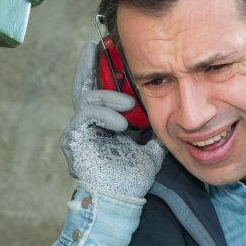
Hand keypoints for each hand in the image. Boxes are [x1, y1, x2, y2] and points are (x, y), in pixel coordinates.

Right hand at [61, 41, 166, 198]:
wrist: (122, 200)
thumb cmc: (132, 178)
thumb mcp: (151, 146)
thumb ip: (156, 129)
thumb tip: (172, 113)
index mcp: (103, 123)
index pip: (98, 89)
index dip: (100, 69)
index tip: (105, 47)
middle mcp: (87, 124)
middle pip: (83, 86)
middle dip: (88, 64)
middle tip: (94, 45)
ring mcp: (78, 132)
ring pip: (87, 98)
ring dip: (110, 98)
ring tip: (130, 108)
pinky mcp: (73, 141)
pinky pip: (85, 116)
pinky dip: (105, 115)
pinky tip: (122, 124)